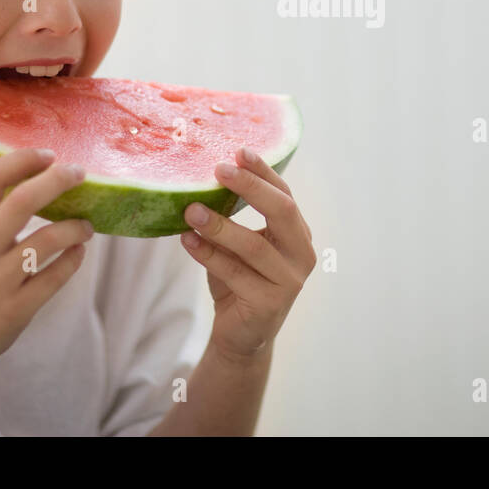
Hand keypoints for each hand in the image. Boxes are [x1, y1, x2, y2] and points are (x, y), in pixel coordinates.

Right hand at [0, 148, 93, 372]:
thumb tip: (36, 183)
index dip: (21, 160)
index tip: (48, 154)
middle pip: (23, 201)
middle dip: (58, 180)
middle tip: (79, 173)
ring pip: (48, 240)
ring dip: (76, 227)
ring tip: (86, 226)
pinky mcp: (16, 309)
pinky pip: (55, 277)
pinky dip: (73, 260)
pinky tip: (78, 251)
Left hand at [180, 147, 314, 363]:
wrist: (242, 337)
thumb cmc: (240, 282)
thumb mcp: (240, 246)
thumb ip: (234, 217)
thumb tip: (205, 179)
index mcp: (297, 234)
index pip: (284, 195)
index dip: (263, 172)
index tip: (239, 150)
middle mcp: (301, 254)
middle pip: (282, 211)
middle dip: (250, 186)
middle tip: (219, 169)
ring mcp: (290, 280)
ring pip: (253, 244)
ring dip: (219, 225)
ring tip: (190, 209)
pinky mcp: (270, 303)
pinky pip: (235, 273)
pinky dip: (208, 255)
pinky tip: (186, 240)